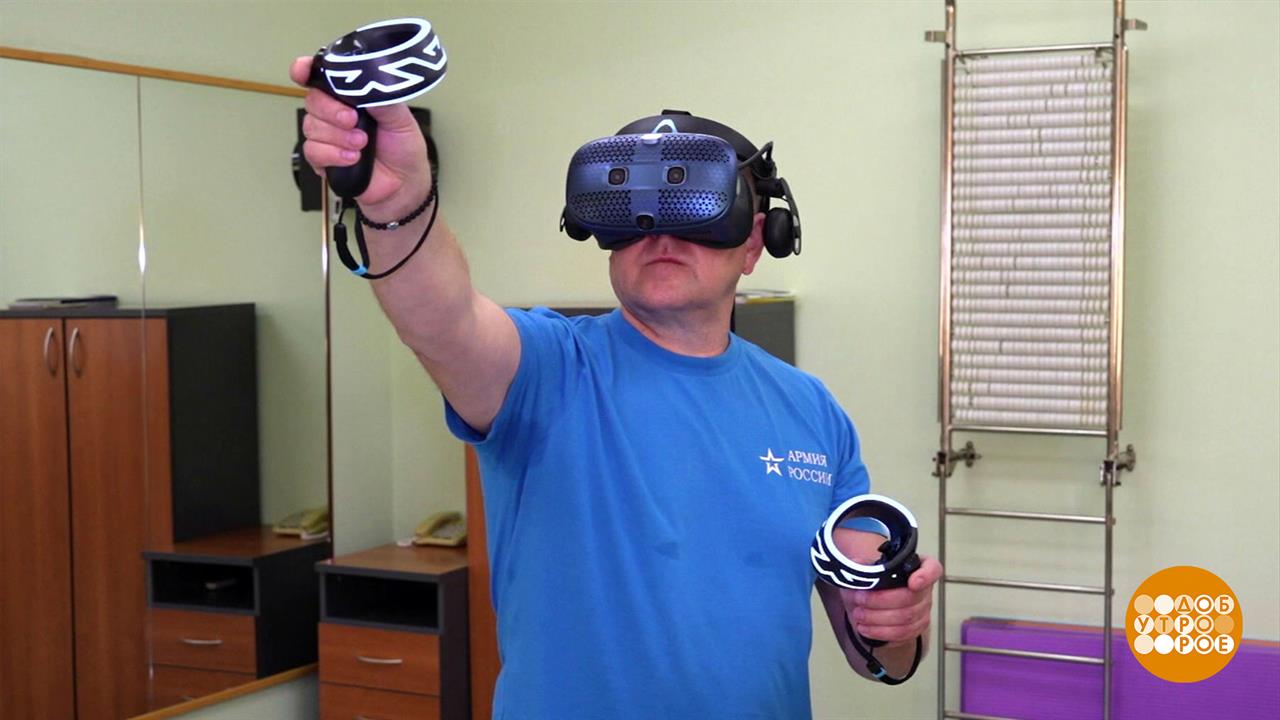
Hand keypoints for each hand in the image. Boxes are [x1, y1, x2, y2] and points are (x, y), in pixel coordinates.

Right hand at [289, 56, 431, 221]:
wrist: (405, 184)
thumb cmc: (403, 149)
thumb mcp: (401, 119)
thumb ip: (383, 100)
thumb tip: (366, 84)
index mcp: (351, 97)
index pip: (321, 77)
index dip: (306, 70)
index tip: (303, 71)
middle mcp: (335, 113)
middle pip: (312, 100)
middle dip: (331, 110)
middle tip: (353, 120)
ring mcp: (328, 136)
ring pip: (311, 127)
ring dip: (337, 136)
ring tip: (362, 144)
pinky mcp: (324, 160)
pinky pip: (313, 151)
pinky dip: (333, 154)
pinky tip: (353, 158)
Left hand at [842, 555, 941, 644]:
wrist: (874, 599)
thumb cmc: (875, 581)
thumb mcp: (868, 567)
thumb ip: (864, 566)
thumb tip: (857, 567)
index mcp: (918, 568)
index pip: (932, 569)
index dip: (925, 576)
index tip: (912, 582)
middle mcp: (924, 590)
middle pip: (910, 598)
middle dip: (880, 600)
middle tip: (859, 599)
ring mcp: (923, 611)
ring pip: (905, 619)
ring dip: (877, 618)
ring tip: (858, 615)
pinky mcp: (916, 628)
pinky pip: (901, 634)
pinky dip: (880, 632)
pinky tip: (865, 628)